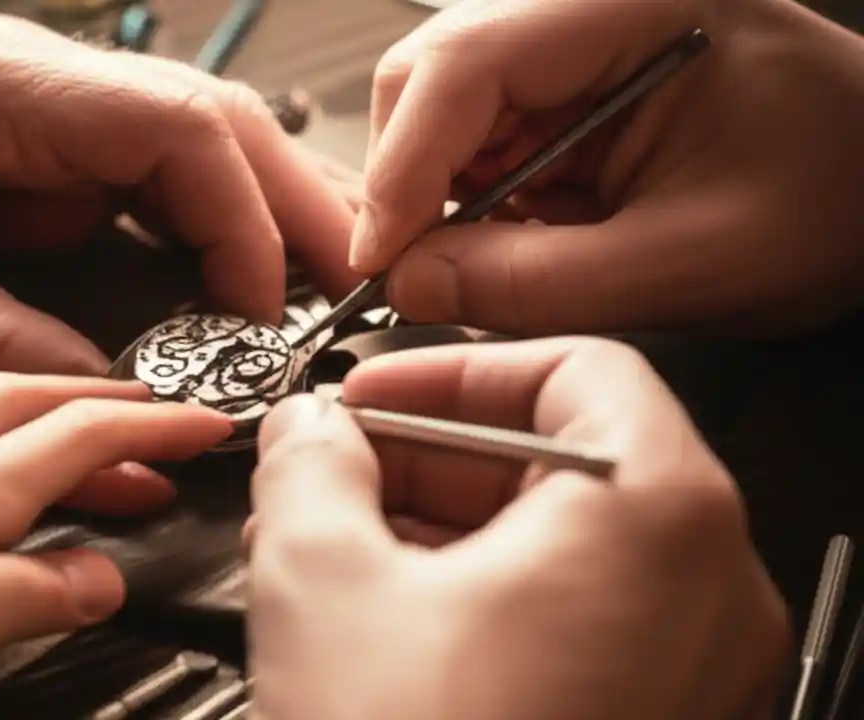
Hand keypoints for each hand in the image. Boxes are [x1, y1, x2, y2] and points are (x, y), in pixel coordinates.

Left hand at [0, 14, 357, 390]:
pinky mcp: (23, 153)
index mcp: (9, 90)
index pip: (180, 133)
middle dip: (290, 202)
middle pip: (211, 126)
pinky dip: (197, 226)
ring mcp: (36, 116)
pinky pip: (137, 181)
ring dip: (257, 211)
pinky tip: (224, 271)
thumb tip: (94, 389)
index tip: (266, 305)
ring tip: (315, 277)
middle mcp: (39, 88)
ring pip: (187, 150)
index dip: (247, 219)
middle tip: (351, 276)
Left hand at [0, 375, 231, 718]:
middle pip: (32, 408)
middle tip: (160, 430)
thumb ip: (38, 590)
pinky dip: (4, 490)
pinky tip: (1, 519)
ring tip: (108, 481)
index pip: (81, 430)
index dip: (155, 425)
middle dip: (107, 409)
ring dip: (60, 449)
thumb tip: (100, 578)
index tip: (213, 421)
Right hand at [246, 339, 789, 719]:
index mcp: (651, 516)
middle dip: (429, 456)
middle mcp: (704, 591)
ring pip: (564, 548)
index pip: (575, 367)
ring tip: (341, 546)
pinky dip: (485, 598)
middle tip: (338, 468)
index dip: (455, 364)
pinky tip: (389, 618)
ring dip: (445, 528)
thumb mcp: (322, 578)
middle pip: (566, 460)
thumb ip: (309, 463)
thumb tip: (306, 430)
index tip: (376, 392)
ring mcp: (692, 671)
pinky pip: (575, 622)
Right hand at [353, 0, 863, 334]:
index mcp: (631, 5)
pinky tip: (516, 245)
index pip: (464, 65)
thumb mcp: (691, 263)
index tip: (379, 257)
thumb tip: (413, 284)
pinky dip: (473, 208)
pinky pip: (476, 146)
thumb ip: (539, 283)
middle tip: (419, 272)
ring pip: (439, 118)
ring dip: (440, 201)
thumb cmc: (836, 197)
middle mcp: (584, 9)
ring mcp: (569, 48)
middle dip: (410, 183)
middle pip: (428, 79)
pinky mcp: (563, 92)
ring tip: (489, 265)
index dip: (401, 166)